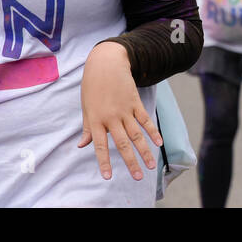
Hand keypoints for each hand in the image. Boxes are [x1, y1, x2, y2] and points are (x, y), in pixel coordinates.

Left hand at [78, 41, 161, 180]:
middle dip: (131, 162)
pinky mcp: (135, 102)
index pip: (101, 146)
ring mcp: (124, 110)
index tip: (108, 177)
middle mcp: (111, 118)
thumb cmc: (92, 86)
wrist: (106, 63)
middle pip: (123, 144)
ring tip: (151, 165)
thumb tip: (82, 145)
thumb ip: (86, 128)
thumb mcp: (86, 108)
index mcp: (96, 121)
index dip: (104, 162)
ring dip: (145, 151)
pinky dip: (153, 131)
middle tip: (138, 177)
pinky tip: (159, 142)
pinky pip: (145, 120)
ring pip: (137, 135)